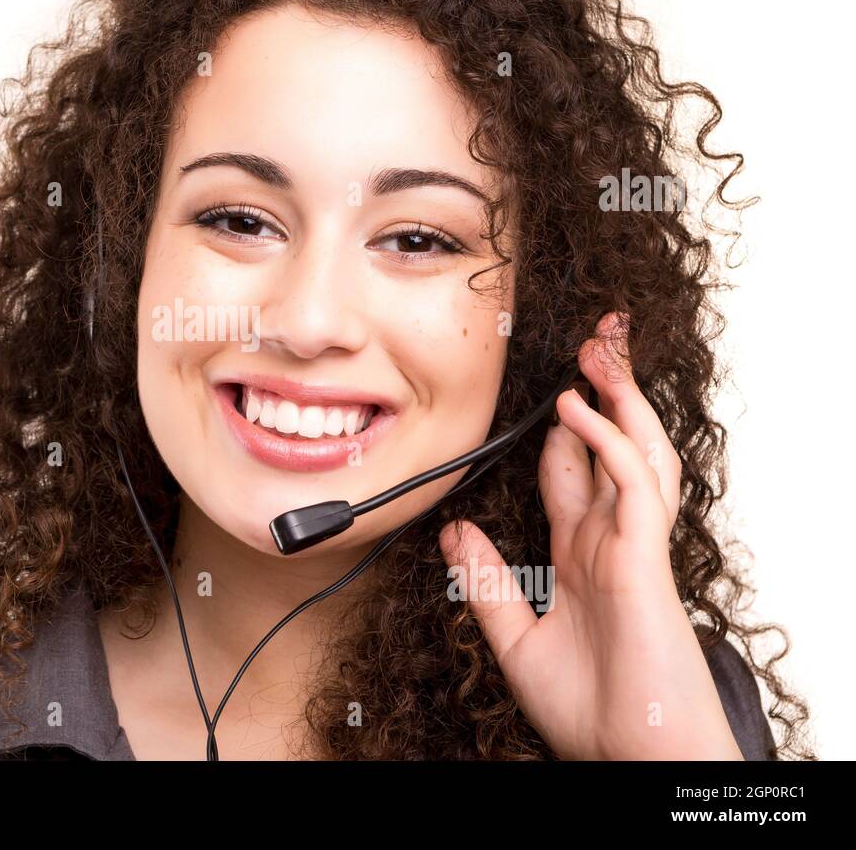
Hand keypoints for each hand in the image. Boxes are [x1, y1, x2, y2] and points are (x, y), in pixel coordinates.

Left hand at [438, 312, 742, 759]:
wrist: (631, 758)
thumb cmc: (589, 712)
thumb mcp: (514, 641)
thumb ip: (487, 584)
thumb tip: (455, 533)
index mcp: (584, 556)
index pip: (573, 474)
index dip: (562, 431)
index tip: (547, 395)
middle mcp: (611, 541)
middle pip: (612, 447)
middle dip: (604, 393)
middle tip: (592, 344)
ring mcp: (632, 546)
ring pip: (636, 452)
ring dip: (618, 398)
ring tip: (598, 351)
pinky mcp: (646, 558)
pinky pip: (632, 486)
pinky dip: (609, 441)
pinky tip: (582, 410)